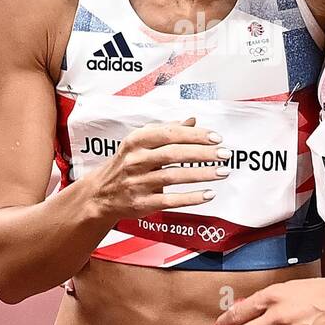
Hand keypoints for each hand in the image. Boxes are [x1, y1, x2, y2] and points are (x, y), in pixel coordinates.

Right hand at [88, 117, 228, 221]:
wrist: (100, 194)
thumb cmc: (126, 164)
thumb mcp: (140, 143)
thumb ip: (167, 131)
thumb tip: (192, 120)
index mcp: (136, 141)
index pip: (169, 134)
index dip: (195, 135)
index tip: (216, 137)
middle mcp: (135, 160)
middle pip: (174, 154)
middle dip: (203, 154)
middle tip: (225, 153)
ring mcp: (137, 183)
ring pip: (174, 177)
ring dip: (202, 174)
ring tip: (222, 172)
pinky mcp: (141, 203)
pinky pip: (171, 200)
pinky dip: (191, 198)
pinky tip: (208, 194)